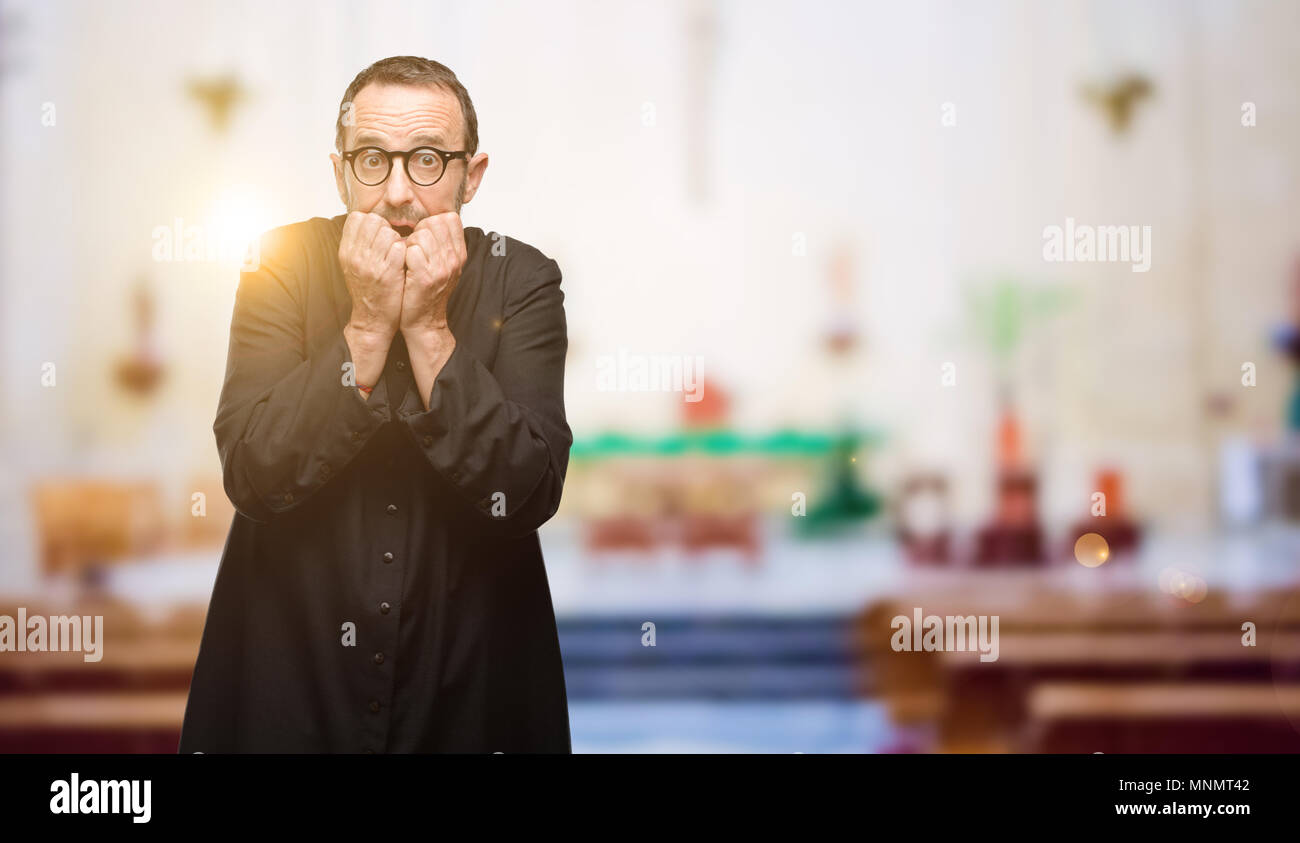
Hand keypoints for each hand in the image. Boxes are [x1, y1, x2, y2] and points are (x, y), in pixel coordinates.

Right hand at [339, 211, 404, 339]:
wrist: (373, 319)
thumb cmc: (367, 289)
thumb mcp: (353, 264)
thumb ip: (357, 242)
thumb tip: (366, 220)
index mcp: (346, 251)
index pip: (357, 218)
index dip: (371, 221)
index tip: (377, 234)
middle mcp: (356, 256)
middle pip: (373, 221)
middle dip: (386, 227)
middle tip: (390, 243)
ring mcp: (372, 264)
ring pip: (388, 232)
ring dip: (397, 239)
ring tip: (396, 252)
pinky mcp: (389, 273)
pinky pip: (399, 247)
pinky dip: (405, 250)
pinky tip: (403, 260)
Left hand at [401, 212, 465, 335]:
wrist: (424, 321)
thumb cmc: (429, 292)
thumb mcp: (445, 266)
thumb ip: (444, 244)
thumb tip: (434, 220)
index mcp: (459, 254)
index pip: (451, 218)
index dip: (434, 221)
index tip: (426, 236)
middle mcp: (454, 260)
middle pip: (435, 222)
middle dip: (419, 229)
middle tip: (414, 246)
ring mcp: (441, 269)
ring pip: (421, 234)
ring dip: (409, 242)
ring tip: (408, 257)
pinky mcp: (424, 277)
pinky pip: (411, 250)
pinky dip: (402, 254)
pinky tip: (403, 265)